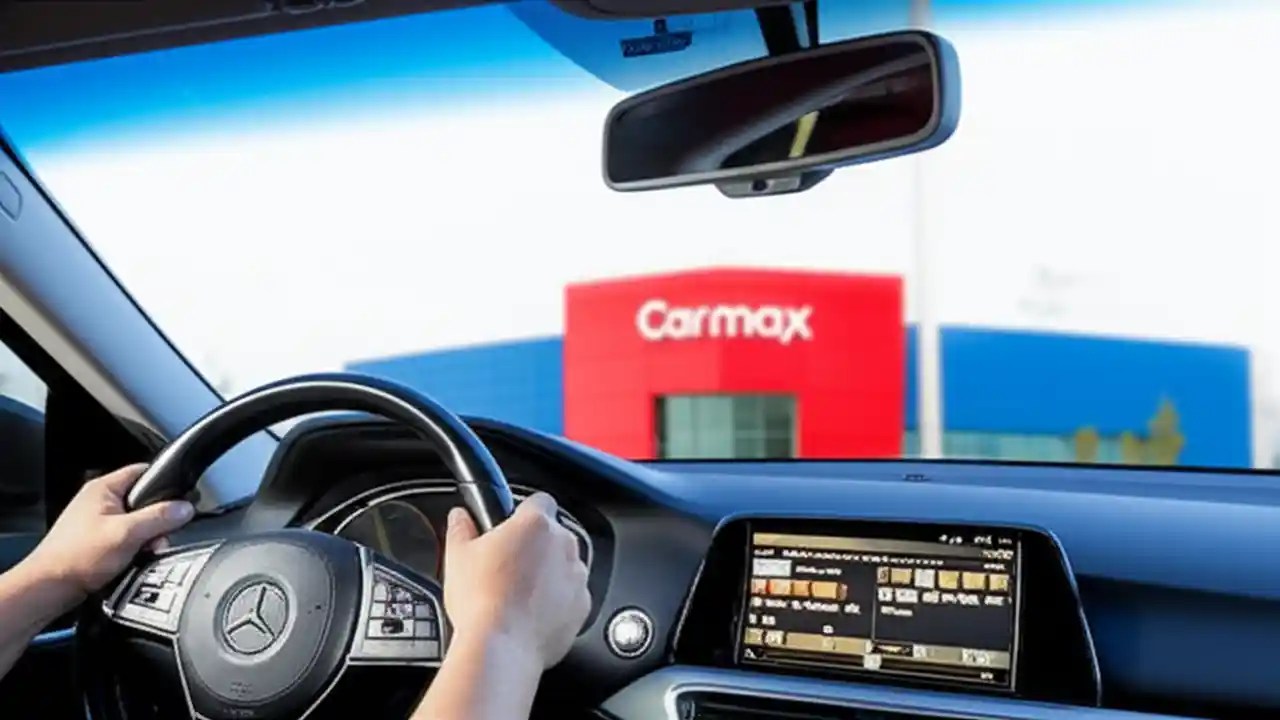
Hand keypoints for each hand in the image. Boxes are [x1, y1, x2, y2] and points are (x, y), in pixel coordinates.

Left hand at [25, 464, 194, 602]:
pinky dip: (134, 549)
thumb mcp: (127, 533)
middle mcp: (98, 502)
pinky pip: (126, 539)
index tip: (179, 499)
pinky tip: (132, 561)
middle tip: (157, 537)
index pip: (143, 471)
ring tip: (143, 553)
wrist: (50, 588)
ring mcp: (96, 522)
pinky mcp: (96, 542)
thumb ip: (159, 518)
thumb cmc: (76, 557)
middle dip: (157, 521)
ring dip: (146, 538)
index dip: (164, 482)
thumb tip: (184, 508)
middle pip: (143, 502)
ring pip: (136, 523)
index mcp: (103, 488)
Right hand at [442, 494, 589, 670]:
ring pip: (564, 565)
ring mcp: (577, 577)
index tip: (511, 525)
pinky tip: (532, 612)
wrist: (502, 648)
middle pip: (553, 535)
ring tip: (518, 592)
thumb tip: (460, 517)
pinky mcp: (583, 606)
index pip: (539, 500)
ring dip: (548, 572)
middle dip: (534, 546)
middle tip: (507, 565)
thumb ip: (461, 528)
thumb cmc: (481, 601)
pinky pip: (572, 595)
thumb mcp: (458, 557)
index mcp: (535, 524)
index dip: (523, 512)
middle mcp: (563, 546)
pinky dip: (558, 601)